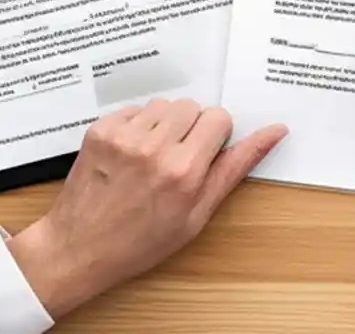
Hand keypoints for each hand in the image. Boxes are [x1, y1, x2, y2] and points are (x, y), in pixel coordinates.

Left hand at [6, 99, 286, 318]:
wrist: (80, 248)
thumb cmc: (142, 241)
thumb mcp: (197, 214)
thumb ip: (235, 168)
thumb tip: (274, 132)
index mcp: (184, 171)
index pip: (218, 118)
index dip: (215, 136)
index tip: (204, 156)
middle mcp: (154, 148)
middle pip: (192, 107)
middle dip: (192, 128)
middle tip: (179, 158)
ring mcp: (123, 136)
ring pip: (164, 104)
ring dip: (165, 124)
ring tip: (153, 156)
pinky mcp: (99, 130)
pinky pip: (134, 109)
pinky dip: (137, 125)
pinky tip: (130, 154)